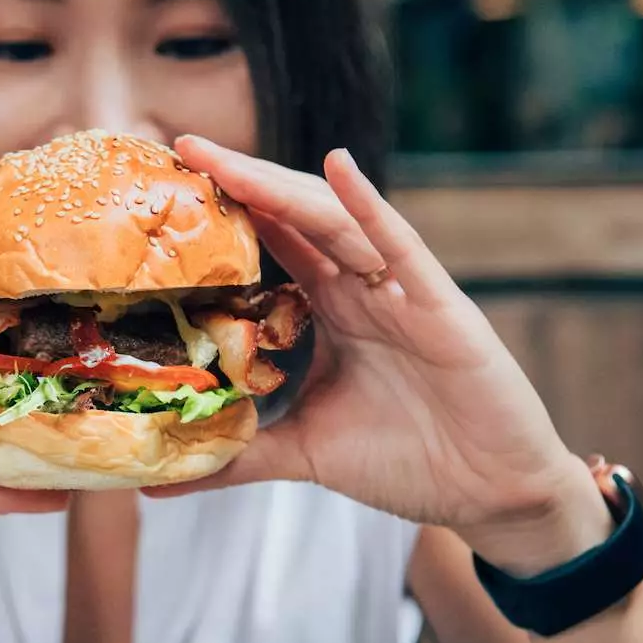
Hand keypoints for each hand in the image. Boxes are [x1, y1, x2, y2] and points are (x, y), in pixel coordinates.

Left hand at [155, 136, 609, 573]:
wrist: (489, 496)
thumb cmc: (409, 462)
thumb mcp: (303, 454)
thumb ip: (236, 456)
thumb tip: (154, 484)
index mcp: (333, 310)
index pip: (272, 245)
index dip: (225, 213)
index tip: (166, 189)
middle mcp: (364, 289)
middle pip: (294, 218)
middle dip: (240, 181)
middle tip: (181, 147)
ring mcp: (403, 292)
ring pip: (334, 223)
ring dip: (280, 187)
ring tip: (224, 158)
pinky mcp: (442, 309)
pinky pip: (401, 248)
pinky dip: (368, 207)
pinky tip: (336, 169)